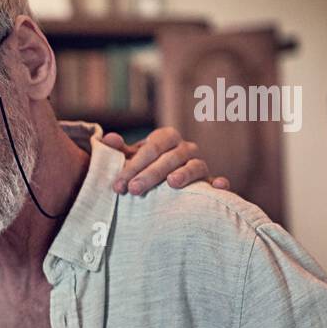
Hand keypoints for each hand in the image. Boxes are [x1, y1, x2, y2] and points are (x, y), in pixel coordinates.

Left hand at [103, 127, 230, 194]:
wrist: (163, 178)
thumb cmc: (144, 166)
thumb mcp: (132, 158)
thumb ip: (120, 151)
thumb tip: (108, 139)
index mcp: (166, 137)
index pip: (151, 148)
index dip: (133, 165)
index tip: (118, 185)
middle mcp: (185, 148)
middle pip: (170, 158)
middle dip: (150, 174)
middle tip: (133, 190)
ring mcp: (199, 163)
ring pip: (194, 165)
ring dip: (184, 174)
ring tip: (172, 183)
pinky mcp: (208, 180)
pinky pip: (215, 179)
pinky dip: (218, 182)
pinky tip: (217, 187)